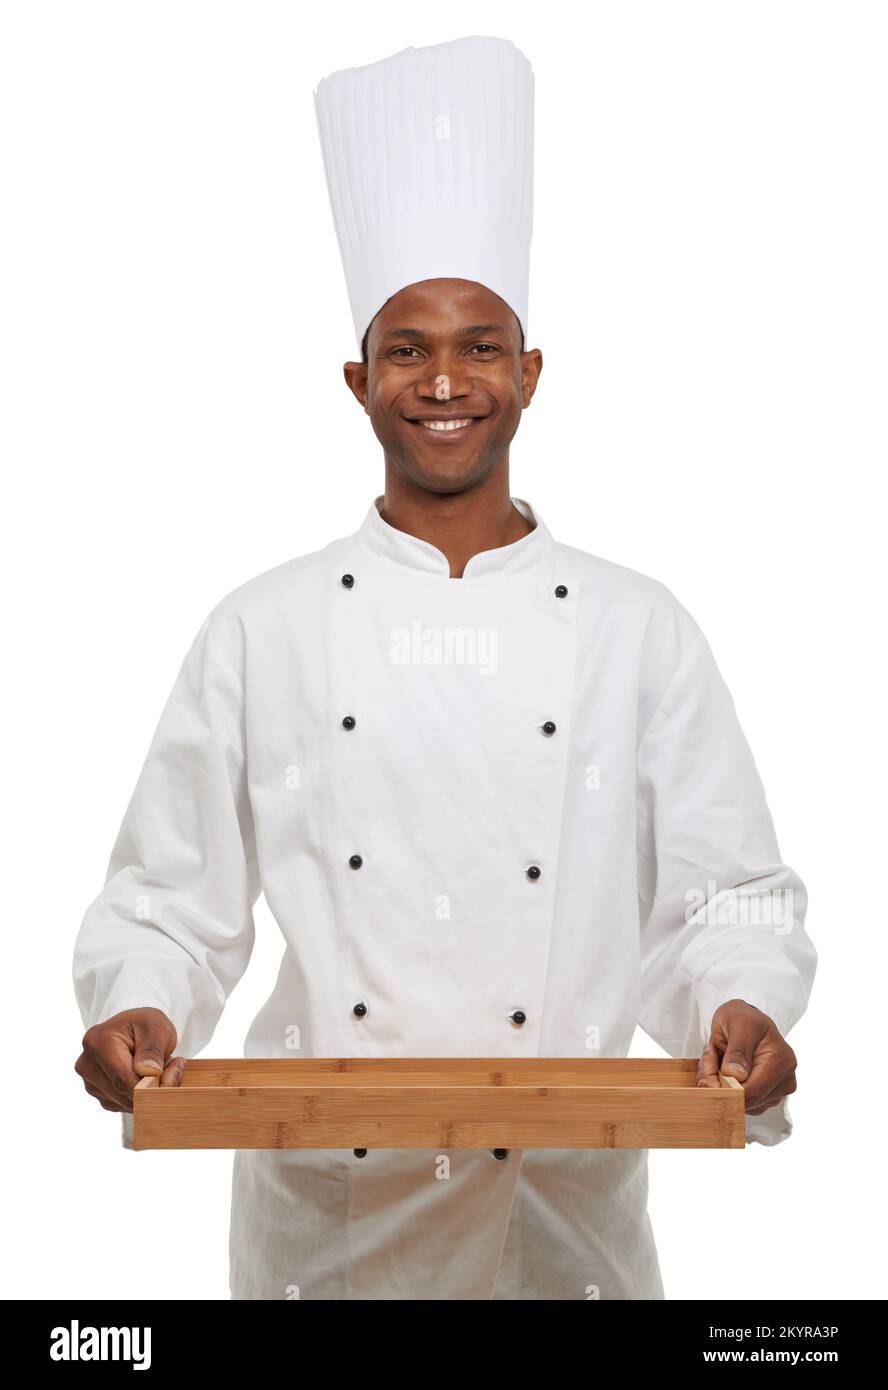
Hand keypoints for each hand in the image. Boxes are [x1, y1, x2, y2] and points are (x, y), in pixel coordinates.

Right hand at [75, 1007, 186, 1113]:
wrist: (135, 1030)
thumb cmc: (145, 1026)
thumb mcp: (156, 1027)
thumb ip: (153, 1049)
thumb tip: (148, 1072)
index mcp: (98, 1042)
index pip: (122, 1078)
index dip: (149, 1085)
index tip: (171, 1076)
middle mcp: (87, 1063)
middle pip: (122, 1092)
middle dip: (150, 1088)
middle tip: (172, 1069)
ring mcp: (89, 1080)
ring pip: (122, 1102)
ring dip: (145, 1093)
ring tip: (159, 1071)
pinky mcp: (97, 1093)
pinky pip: (121, 1105)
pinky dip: (137, 1097)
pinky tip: (145, 1080)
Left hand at [696, 999, 796, 1114]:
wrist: (743, 1019)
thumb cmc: (742, 1018)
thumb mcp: (738, 1023)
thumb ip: (738, 1049)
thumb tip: (737, 1075)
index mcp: (781, 1061)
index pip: (751, 1092)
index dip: (724, 1087)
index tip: (709, 1069)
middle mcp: (784, 1080)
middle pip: (743, 1101)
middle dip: (720, 1083)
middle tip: (711, 1057)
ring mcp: (776, 1092)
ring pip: (738, 1104)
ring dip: (720, 1084)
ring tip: (720, 1059)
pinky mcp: (765, 1099)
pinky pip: (738, 1104)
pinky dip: (725, 1089)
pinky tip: (725, 1070)